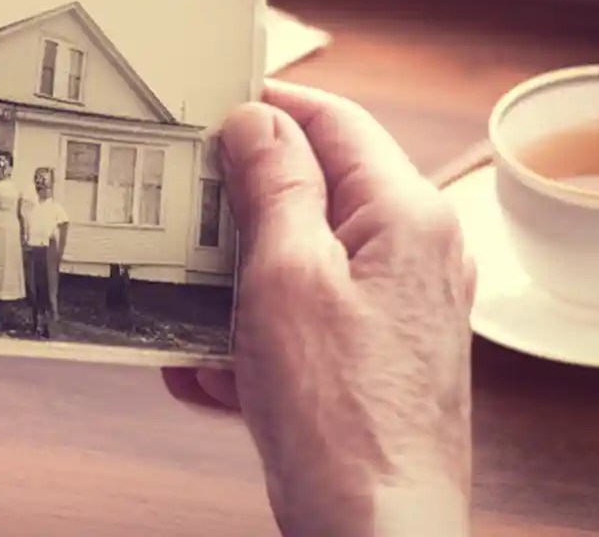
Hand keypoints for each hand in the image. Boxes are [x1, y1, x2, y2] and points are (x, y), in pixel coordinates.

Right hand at [163, 81, 473, 536]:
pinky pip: (305, 321)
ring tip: (186, 307)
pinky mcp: (375, 356)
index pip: (337, 121)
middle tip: (183, 212)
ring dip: (236, 281)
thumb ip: (274, 186)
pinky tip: (208, 370)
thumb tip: (259, 121)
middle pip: (316, 192)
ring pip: (301, 260)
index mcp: (405, 216)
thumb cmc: (340, 416)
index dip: (273, 106)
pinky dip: (255, 336)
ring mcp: (398, 309)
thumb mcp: (285, 276)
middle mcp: (415, 255)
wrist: (375, 532)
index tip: (214, 105)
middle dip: (240, 207)